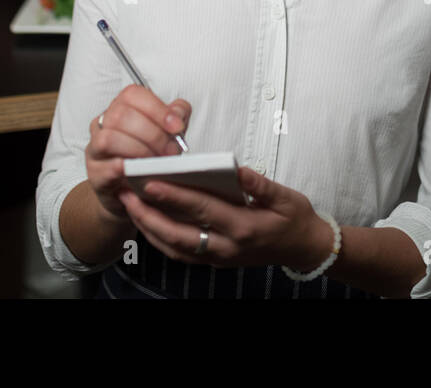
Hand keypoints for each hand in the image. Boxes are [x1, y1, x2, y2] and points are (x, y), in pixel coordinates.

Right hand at [85, 85, 191, 223]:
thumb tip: (177, 114)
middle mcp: (103, 123)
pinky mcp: (94, 174)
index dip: (157, 109)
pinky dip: (122, 170)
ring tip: (155, 163)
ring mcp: (95, 148)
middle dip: (151, 134)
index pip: (132, 95)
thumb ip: (177, 117)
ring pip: (108, 139)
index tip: (177, 127)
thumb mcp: (169, 133)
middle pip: (120, 116)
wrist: (135, 191)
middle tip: (170, 151)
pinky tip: (137, 173)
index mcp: (122, 107)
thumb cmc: (151, 155)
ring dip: (137, 151)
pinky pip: (103, 168)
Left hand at [117, 166, 333, 271]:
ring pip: (174, 247)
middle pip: (179, 233)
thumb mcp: (285, 196)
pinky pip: (181, 254)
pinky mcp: (215, 262)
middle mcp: (227, 247)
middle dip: (149, 214)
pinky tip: (147, 223)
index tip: (151, 182)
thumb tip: (236, 169)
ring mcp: (219, 258)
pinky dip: (160, 240)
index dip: (174, 196)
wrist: (304, 249)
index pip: (202, 209)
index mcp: (244, 226)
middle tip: (126, 194)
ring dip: (148, 228)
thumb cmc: (294, 218)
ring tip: (130, 205)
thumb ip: (259, 184)